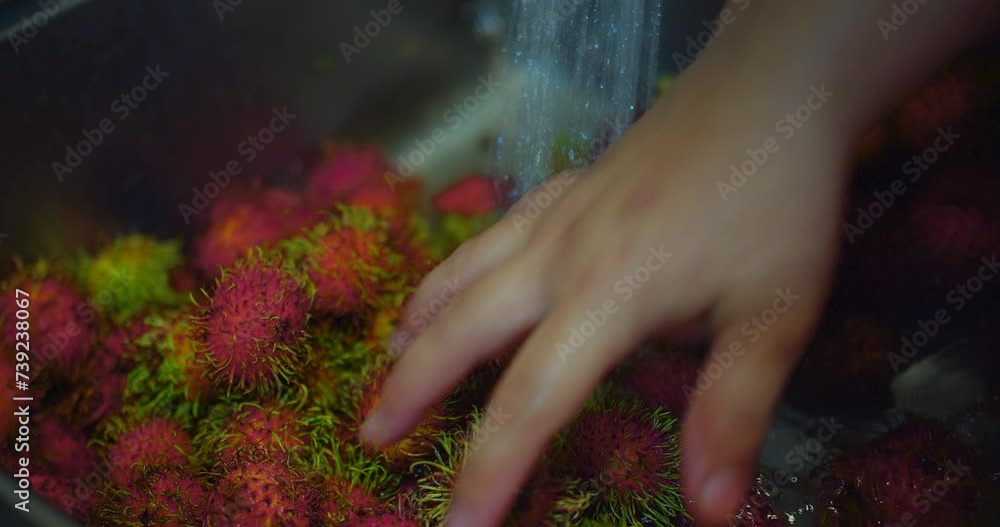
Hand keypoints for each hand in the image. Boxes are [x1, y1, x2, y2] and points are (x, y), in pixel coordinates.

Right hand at [360, 72, 849, 525]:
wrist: (769, 92)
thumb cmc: (776, 203)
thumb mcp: (774, 316)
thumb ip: (732, 412)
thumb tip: (710, 511)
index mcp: (608, 297)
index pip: (529, 401)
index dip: (488, 471)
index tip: (459, 525)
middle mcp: (561, 258)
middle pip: (462, 331)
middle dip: (411, 389)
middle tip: (373, 435)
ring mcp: (556, 217)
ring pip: (461, 274)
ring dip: (419, 323)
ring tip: (388, 362)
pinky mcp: (565, 189)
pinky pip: (492, 236)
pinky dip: (458, 269)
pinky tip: (459, 282)